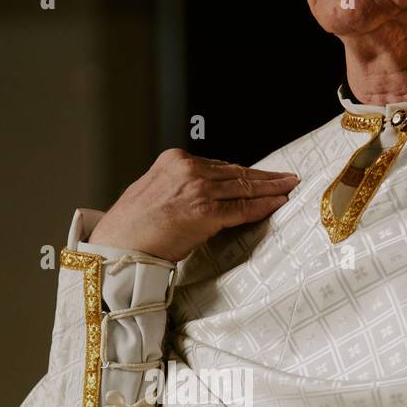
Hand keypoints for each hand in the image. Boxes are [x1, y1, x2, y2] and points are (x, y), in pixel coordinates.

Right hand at [88, 148, 297, 261]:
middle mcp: (187, 168)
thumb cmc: (129, 228)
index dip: (242, 172)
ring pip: (244, 186)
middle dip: (263, 176)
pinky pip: (243, 207)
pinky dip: (264, 205)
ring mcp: (198, 188)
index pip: (218, 165)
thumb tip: (195, 197)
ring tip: (289, 187)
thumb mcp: (151, 192)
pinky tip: (279, 203)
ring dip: (271, 188)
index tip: (259, 175)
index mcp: (172, 160)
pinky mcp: (206, 211)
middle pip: (235, 172)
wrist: (117, 246)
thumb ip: (176, 187)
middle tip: (285, 177)